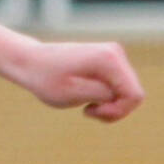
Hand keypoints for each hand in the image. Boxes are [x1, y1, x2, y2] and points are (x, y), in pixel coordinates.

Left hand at [4, 37, 142, 121]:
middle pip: (134, 94)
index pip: (134, 95)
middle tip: (87, 111)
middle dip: (114, 109)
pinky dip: (106, 98)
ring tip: (85, 106)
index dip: (117, 111)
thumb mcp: (72, 93)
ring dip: (109, 104)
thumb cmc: (45, 79)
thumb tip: (126, 94)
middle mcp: (116, 53)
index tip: (91, 111)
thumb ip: (102, 94)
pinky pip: (120, 87)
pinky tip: (87, 98)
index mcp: (108, 59)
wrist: (29, 61)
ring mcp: (114, 55)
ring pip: (127, 92)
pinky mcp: (110, 60)